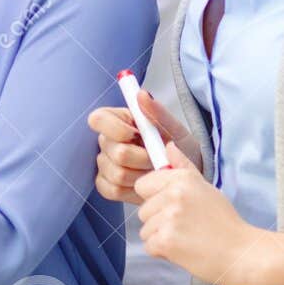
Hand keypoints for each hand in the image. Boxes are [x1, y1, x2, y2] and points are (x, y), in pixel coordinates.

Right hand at [87, 87, 197, 203]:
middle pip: (115, 151)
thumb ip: (157, 112)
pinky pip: (113, 190)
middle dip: (143, 158)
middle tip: (158, 158)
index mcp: (119, 120)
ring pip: (117, 174)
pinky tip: (145, 183)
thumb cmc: (179, 148)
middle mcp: (107, 141)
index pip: (98, 119)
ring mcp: (105, 164)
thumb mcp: (175, 128)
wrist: (185, 175)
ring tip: (155, 171)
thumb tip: (141, 94)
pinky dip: (134, 190)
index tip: (137, 135)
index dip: (116, 129)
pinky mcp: (106, 185)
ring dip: (143, 176)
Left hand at [134, 145, 261, 284]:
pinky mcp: (166, 240)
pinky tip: (183, 250)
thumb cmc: (224, 223)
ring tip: (186, 238)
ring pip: (145, 230)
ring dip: (161, 237)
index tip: (171, 207)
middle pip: (143, 210)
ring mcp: (169, 217)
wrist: (241, 253)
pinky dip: (163, 252)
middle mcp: (174, 194)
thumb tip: (168, 146)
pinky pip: (149, 246)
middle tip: (185, 226)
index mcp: (182, 179)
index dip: (154, 198)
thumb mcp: (205, 188)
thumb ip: (183, 167)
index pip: (143, 185)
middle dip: (158, 221)